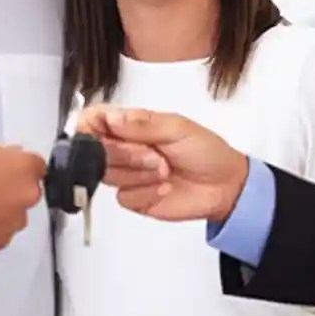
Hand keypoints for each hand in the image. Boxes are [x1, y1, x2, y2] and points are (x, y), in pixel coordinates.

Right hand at [0, 143, 45, 251]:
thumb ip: (0, 153)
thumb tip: (8, 155)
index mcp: (23, 167)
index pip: (37, 166)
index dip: (20, 166)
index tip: (11, 169)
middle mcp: (25, 195)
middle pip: (28, 190)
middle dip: (12, 188)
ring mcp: (15, 220)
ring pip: (15, 213)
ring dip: (3, 209)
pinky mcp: (1, 240)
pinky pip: (2, 230)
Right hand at [77, 106, 248, 222]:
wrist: (225, 186)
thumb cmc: (205, 151)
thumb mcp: (178, 128)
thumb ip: (143, 123)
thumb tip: (111, 117)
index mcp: (131, 125)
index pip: (93, 121)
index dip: (89, 128)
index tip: (102, 134)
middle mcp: (124, 149)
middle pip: (96, 151)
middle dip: (127, 155)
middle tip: (155, 156)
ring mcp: (127, 174)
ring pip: (108, 175)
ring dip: (140, 174)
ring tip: (165, 171)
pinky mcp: (134, 198)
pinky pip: (123, 197)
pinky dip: (146, 192)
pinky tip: (164, 188)